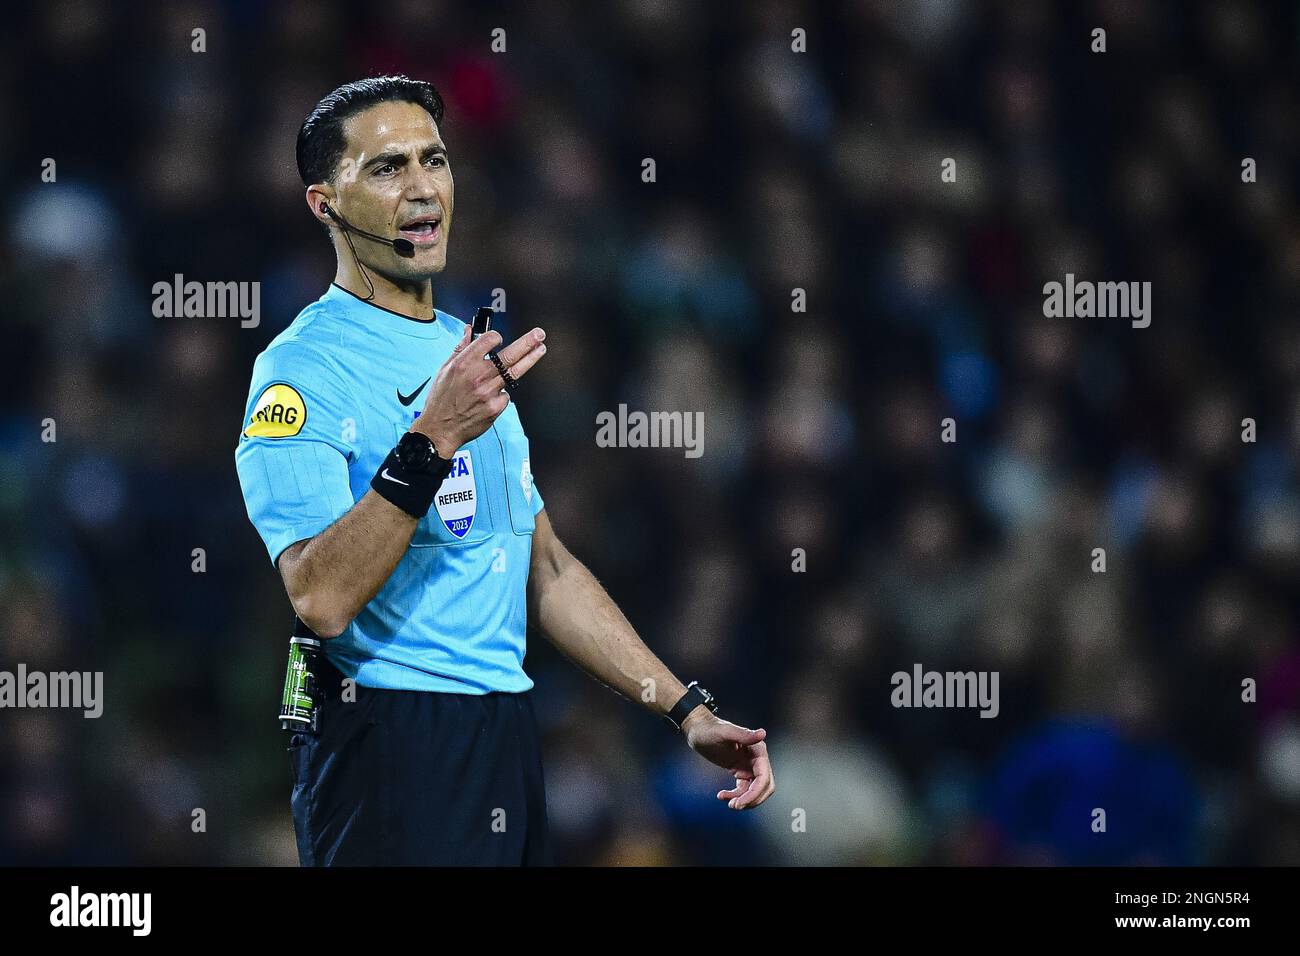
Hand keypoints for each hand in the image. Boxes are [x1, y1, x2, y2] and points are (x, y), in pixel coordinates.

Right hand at [413, 324, 546, 454]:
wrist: (440, 428)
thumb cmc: (441, 399)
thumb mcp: (445, 369)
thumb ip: (461, 348)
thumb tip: (469, 330)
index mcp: (464, 363)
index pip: (489, 340)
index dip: (496, 337)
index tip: (500, 338)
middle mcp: (478, 376)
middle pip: (509, 355)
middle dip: (527, 342)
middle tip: (539, 335)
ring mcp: (488, 392)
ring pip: (514, 373)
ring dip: (530, 359)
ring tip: (540, 349)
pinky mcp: (495, 407)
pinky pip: (505, 394)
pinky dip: (501, 392)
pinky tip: (491, 396)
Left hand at [681, 709, 774, 809]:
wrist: (698, 730)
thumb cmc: (709, 729)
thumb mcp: (724, 732)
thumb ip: (744, 735)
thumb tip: (762, 734)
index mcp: (757, 749)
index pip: (764, 777)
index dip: (755, 793)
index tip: (740, 802)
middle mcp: (757, 758)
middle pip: (765, 786)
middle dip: (752, 799)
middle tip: (735, 806)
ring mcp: (749, 766)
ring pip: (755, 790)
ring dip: (744, 800)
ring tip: (728, 803)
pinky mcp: (741, 770)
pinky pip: (744, 789)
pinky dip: (736, 796)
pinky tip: (722, 795)